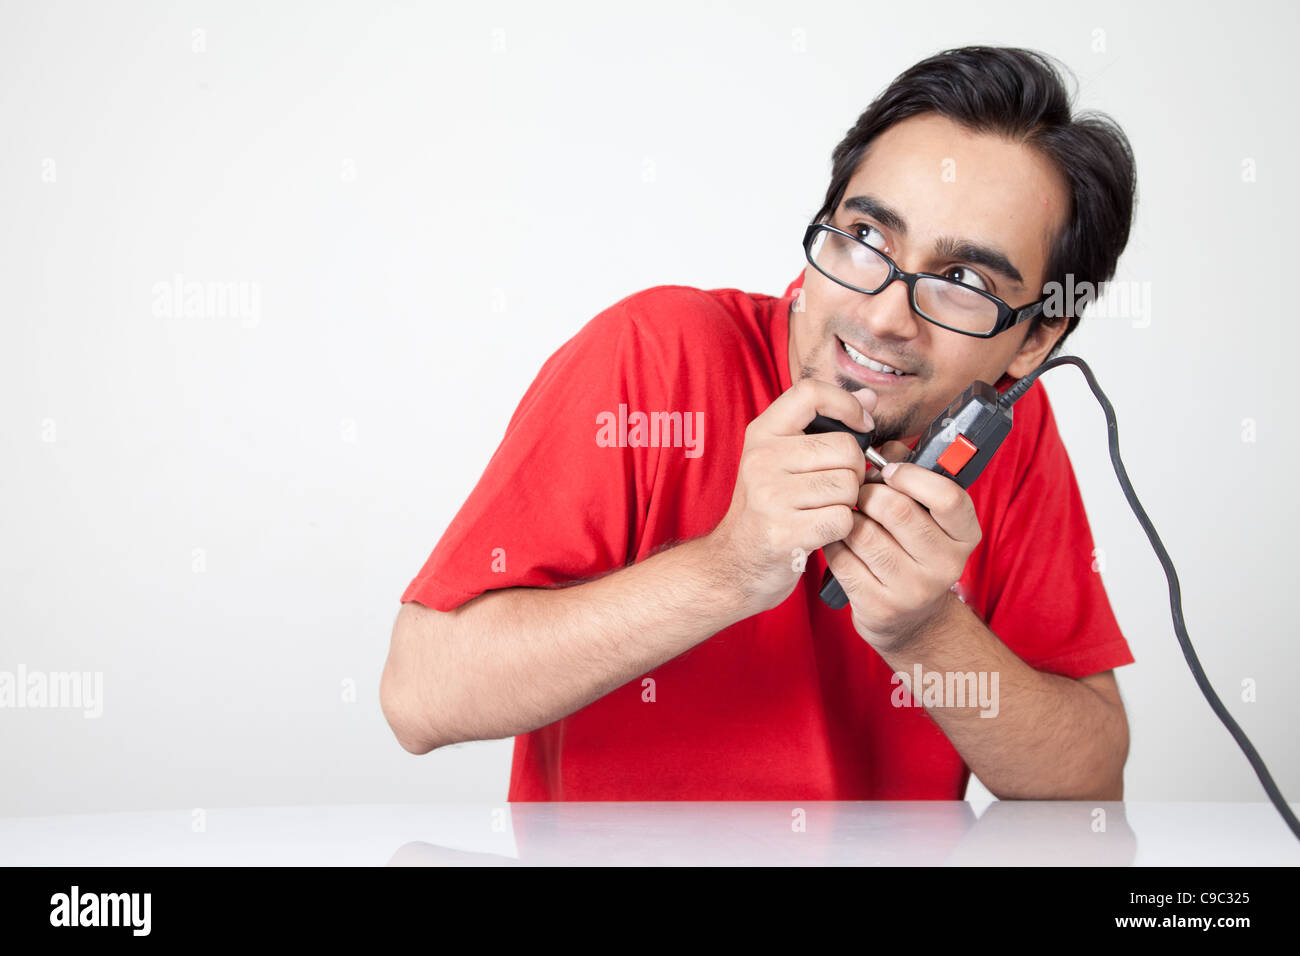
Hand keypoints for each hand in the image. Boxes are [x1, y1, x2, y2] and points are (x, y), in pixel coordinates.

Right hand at [708, 378, 876, 614]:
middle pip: (846, 448)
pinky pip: (843, 519)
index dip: (847, 404)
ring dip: (848, 503)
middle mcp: (761, 460)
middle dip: (854, 471)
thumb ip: (827, 426)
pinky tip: (822, 531)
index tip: (861, 426)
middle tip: (836, 488)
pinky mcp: (784, 532)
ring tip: (824, 510)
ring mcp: (770, 496)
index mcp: (762, 434)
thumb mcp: (784, 459)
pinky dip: (842, 528)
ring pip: (848, 485)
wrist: (733, 564)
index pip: (811, 392)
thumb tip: (870, 398)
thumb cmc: (768, 508)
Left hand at [823, 440, 981, 651]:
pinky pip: (843, 559)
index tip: (889, 470)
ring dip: (849, 518)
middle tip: (860, 492)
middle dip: (869, 493)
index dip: (912, 476)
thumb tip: (885, 449)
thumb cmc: (913, 551)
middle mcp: (946, 565)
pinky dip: (834, 543)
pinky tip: (841, 542)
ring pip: (864, 533)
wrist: (910, 621)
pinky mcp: (879, 607)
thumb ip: (910, 477)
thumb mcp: (927, 517)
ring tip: (851, 517)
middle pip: (897, 510)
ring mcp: (913, 590)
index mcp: (965, 536)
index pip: (948, 497)